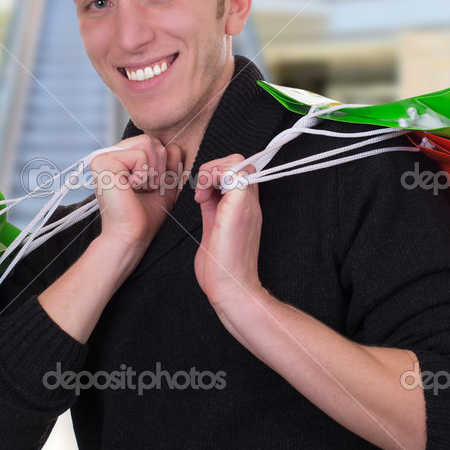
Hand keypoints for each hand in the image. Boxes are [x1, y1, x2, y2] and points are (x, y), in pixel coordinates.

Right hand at [91, 135, 182, 257]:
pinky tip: (130, 189)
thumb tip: (173, 146)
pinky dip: (143, 175)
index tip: (150, 187)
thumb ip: (170, 164)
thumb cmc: (145, 216)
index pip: (152, 143)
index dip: (161, 166)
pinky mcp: (103, 163)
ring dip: (151, 172)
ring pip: (147, 144)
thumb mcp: (163, 184)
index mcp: (120, 158)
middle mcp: (109, 154)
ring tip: (139, 189)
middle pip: (150, 141)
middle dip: (157, 168)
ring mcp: (103, 157)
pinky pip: (140, 155)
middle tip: (144, 189)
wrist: (132, 236)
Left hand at [194, 154, 266, 315]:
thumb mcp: (214, 228)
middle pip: (239, 162)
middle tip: (200, 191)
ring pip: (237, 161)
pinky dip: (213, 176)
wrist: (231, 288)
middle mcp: (249, 202)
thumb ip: (213, 207)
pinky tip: (201, 197)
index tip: (201, 193)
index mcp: (243, 207)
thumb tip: (205, 192)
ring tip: (201, 193)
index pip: (237, 172)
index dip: (216, 174)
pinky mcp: (239, 206)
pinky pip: (234, 172)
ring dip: (212, 170)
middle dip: (213, 168)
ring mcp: (246, 204)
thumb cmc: (221, 267)